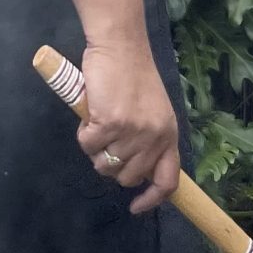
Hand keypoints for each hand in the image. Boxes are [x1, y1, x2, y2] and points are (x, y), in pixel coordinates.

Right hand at [75, 36, 180, 212]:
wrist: (120, 45)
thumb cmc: (133, 73)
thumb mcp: (153, 110)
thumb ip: (148, 138)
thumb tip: (131, 168)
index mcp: (169, 134)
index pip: (168, 181)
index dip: (152, 200)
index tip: (136, 207)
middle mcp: (155, 136)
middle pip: (128, 177)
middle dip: (111, 165)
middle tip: (105, 142)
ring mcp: (133, 131)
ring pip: (104, 164)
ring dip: (95, 148)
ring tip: (98, 122)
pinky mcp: (111, 122)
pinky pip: (88, 145)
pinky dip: (84, 134)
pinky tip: (90, 115)